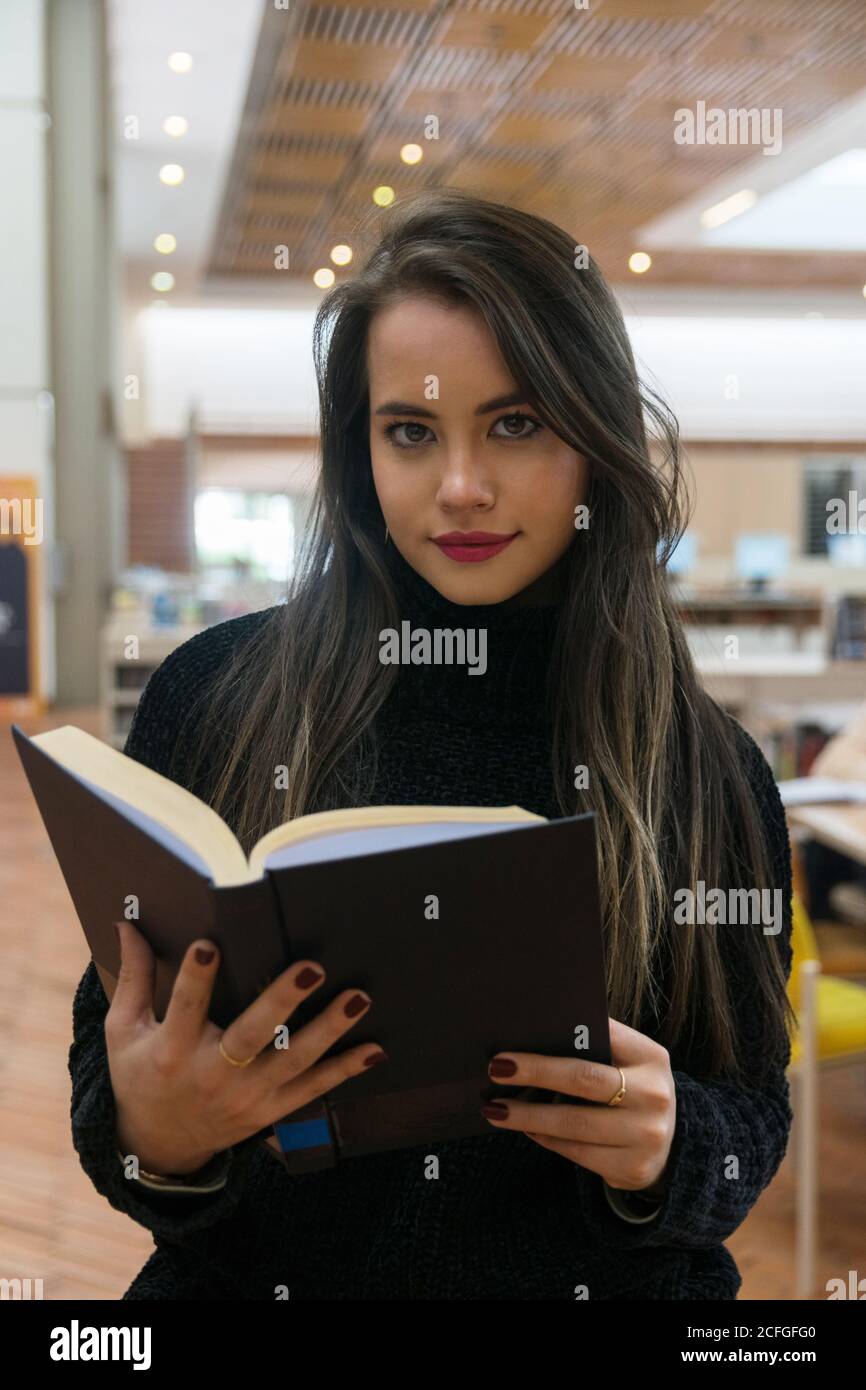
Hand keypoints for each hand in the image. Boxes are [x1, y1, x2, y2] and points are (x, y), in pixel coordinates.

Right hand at [108, 921, 386, 1175]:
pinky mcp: (270, 1111)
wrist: (159, 1145)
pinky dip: (346, 1071)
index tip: (209, 944)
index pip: (184, 1008)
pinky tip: (375, 1048)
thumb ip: (133, 976)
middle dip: (283, 1002)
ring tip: (359, 996)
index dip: (195, 978)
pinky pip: (313, 1090)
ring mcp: (246, 1096)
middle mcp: (211, 1075)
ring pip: (293, 1061)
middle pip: (251, 1036)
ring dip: (329, 1030)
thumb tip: (128, 922)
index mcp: (170, 1050)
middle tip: (313, 967)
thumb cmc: (140, 1074)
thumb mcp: (125, 1030)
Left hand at [483, 1017, 675, 1194]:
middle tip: (497, 1069)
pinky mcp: (631, 1168)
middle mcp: (653, 1095)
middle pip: (583, 1079)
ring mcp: (645, 1136)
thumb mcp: (631, 1062)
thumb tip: (539, 1031)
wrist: (673, 1148)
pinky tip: (525, 1128)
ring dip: (527, 1115)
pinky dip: (545, 1138)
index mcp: (650, 1057)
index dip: (558, 1036)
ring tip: (495, 1108)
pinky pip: (575, 1152)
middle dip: (535, 1072)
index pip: (601, 1037)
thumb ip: (598, 1045)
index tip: (519, 1038)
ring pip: (573, 1123)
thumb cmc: (634, 1092)